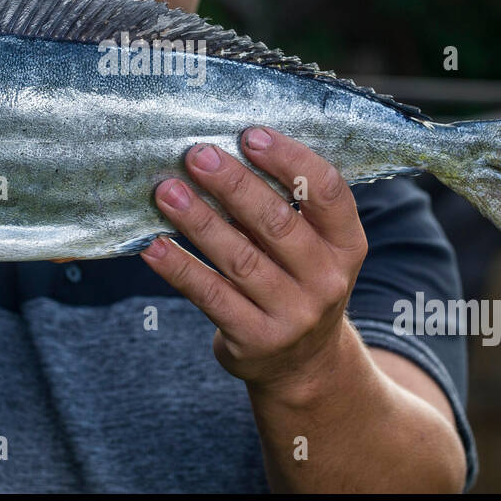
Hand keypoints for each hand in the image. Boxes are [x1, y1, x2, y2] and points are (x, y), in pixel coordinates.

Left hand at [140, 126, 369, 399]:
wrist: (304, 365)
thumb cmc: (296, 281)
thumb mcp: (312, 248)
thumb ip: (284, 206)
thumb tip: (223, 152)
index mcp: (347, 244)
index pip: (328, 192)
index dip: (290, 159)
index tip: (250, 135)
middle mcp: (326, 280)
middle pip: (278, 223)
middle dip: (234, 185)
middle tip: (197, 155)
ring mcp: (292, 314)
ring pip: (239, 259)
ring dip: (198, 221)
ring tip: (166, 192)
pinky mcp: (255, 339)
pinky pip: (210, 296)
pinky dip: (179, 268)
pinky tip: (153, 245)